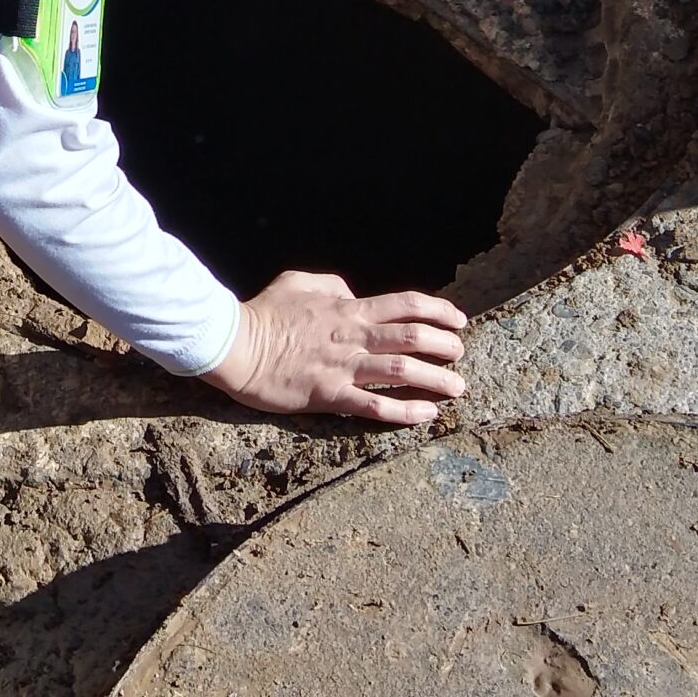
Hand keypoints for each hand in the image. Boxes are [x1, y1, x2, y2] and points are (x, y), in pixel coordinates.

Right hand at [199, 270, 467, 425]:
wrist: (236, 345)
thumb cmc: (264, 312)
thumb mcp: (298, 281)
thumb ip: (330, 284)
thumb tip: (351, 291)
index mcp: (347, 309)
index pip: (403, 305)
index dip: (437, 311)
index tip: (458, 320)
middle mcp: (353, 337)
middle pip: (411, 337)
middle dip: (444, 344)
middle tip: (461, 353)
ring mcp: (344, 367)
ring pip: (402, 371)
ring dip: (435, 378)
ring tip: (458, 386)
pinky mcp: (330, 396)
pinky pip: (375, 405)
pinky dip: (405, 411)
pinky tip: (427, 415)